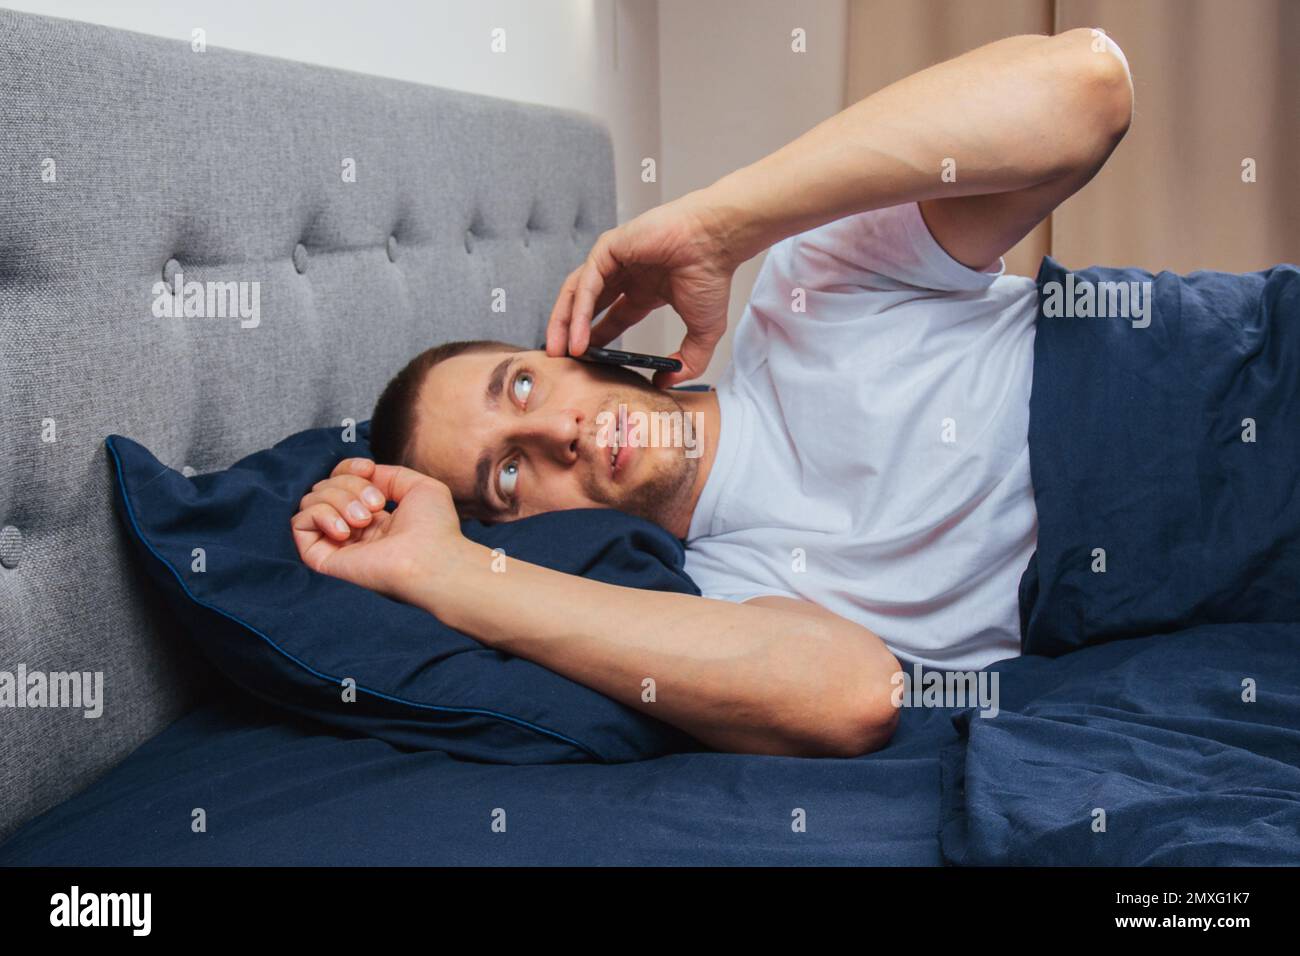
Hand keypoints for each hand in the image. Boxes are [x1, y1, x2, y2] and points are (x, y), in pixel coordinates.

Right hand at [290, 457, 463, 602]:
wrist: (432, 559)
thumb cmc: (434, 528)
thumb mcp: (418, 486)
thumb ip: (388, 475)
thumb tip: (364, 474)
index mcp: (374, 516)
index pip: (341, 481)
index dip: (349, 468)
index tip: (368, 468)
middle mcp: (353, 529)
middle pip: (326, 486)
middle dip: (349, 484)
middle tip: (376, 504)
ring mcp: (337, 544)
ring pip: (311, 501)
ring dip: (338, 499)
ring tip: (364, 519)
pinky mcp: (322, 558)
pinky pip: (299, 523)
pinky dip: (320, 515)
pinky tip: (345, 530)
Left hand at [546, 189, 740, 387]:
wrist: (716, 243)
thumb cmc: (713, 276)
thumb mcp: (703, 333)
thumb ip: (687, 363)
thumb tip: (664, 383)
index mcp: (644, 290)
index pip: (609, 318)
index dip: (594, 341)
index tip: (584, 364)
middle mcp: (626, 274)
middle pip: (585, 307)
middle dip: (569, 334)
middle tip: (560, 361)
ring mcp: (615, 260)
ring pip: (577, 294)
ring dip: (565, 324)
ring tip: (560, 353)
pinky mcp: (608, 248)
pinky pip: (586, 283)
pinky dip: (580, 311)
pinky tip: (579, 336)